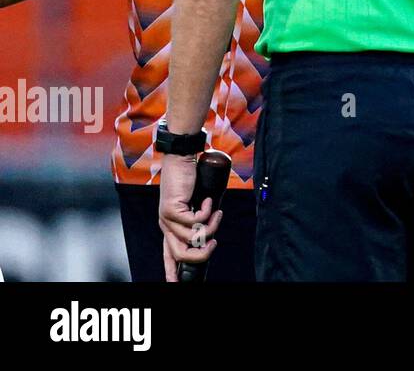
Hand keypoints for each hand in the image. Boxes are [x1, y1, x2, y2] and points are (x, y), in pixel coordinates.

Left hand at [158, 152, 221, 280]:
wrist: (182, 159)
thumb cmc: (191, 180)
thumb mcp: (197, 205)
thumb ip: (201, 220)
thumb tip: (211, 234)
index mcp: (170, 227)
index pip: (169, 255)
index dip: (172, 272)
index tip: (175, 284)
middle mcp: (166, 226)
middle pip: (180, 255)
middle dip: (202, 255)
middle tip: (215, 244)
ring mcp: (166, 219)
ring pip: (192, 239)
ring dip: (212, 227)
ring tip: (217, 213)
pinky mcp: (170, 210)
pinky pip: (196, 222)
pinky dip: (208, 212)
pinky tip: (209, 200)